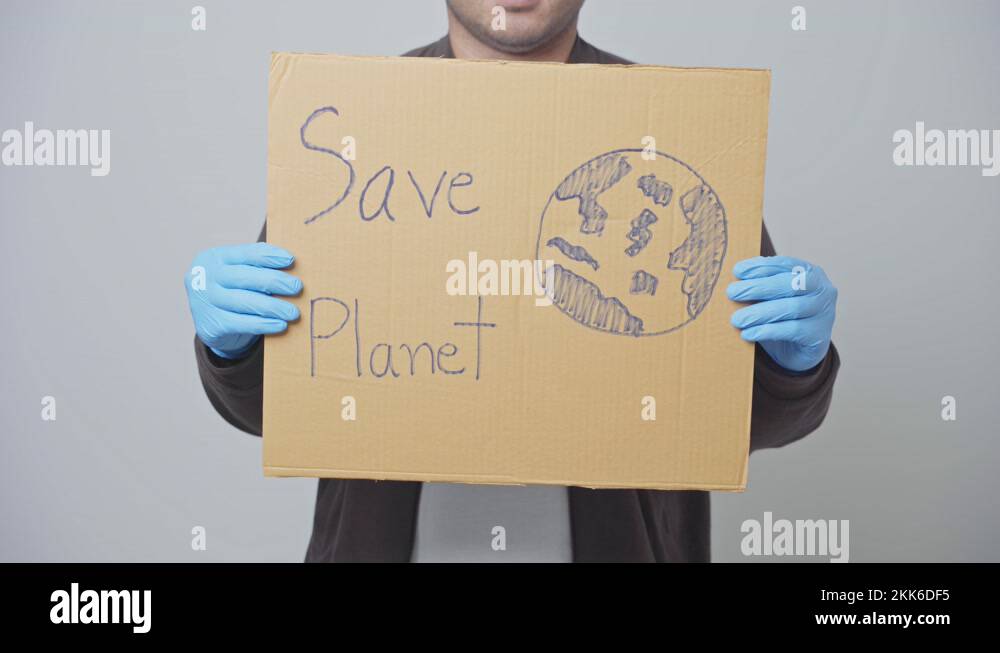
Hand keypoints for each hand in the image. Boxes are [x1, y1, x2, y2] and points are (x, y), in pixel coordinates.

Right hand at [185, 243, 301, 358]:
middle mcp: (206, 277)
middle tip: (297, 287)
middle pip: (244, 277)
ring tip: (293, 312)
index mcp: (215, 257)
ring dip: (273, 307)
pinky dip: (263, 324)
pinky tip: (281, 325)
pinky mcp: (211, 325)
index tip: (290, 260)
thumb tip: (291, 263)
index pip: (245, 253)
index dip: (268, 256)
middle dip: (274, 281)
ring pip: (244, 302)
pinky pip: (241, 323)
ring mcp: (206, 301)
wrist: (211, 322)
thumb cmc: (233, 289)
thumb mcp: (238, 272)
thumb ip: (258, 265)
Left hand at [727, 256, 836, 372]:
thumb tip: (735, 280)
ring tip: (736, 319)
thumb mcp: (770, 298)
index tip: (737, 271)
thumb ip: (758, 286)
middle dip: (759, 287)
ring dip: (760, 312)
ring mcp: (825, 312)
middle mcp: (822, 289)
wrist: (798, 351)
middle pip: (791, 284)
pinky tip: (748, 334)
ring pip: (792, 308)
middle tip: (732, 293)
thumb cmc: (781, 317)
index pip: (786, 264)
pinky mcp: (819, 335)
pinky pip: (793, 330)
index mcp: (810, 273)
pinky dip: (767, 331)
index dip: (761, 266)